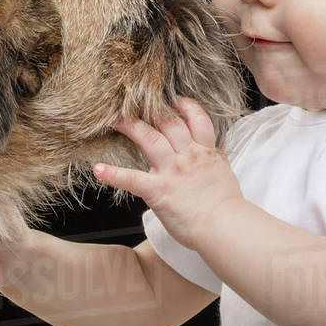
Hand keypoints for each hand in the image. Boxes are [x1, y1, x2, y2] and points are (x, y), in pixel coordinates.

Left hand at [94, 97, 243, 250]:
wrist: (224, 226)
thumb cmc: (226, 205)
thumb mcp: (226, 173)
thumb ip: (218, 157)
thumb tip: (220, 145)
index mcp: (204, 152)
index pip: (196, 119)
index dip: (185, 106)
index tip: (174, 99)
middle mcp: (187, 156)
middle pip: (169, 123)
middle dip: (152, 110)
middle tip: (136, 102)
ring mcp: (172, 171)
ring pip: (150, 139)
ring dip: (131, 127)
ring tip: (115, 120)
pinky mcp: (158, 190)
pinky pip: (132, 179)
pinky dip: (113, 174)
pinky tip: (98, 169)